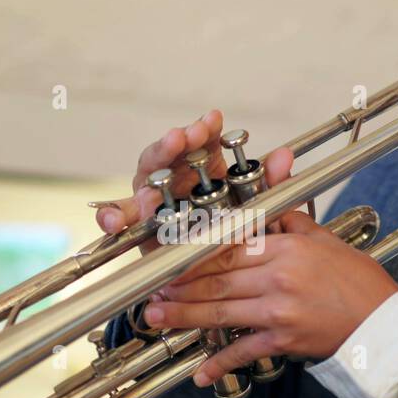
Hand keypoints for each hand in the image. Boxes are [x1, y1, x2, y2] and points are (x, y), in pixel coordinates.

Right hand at [93, 110, 288, 255]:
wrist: (211, 277)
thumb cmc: (230, 235)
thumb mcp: (254, 208)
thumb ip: (269, 182)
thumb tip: (285, 157)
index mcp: (200, 170)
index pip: (199, 142)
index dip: (204, 130)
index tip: (212, 121)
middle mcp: (174, 180)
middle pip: (166, 154)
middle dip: (173, 145)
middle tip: (184, 137)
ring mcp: (152, 200)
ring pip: (143, 180)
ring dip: (146, 177)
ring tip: (154, 174)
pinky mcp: (136, 225)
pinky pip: (118, 215)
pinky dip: (111, 215)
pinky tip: (112, 219)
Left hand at [143, 211, 397, 386]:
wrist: (383, 325)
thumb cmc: (357, 282)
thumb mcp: (324, 240)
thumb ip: (288, 220)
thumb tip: (264, 204)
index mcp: (285, 248)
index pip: (227, 247)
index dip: (192, 255)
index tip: (167, 259)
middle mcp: (278, 278)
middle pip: (215, 280)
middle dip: (177, 287)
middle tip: (150, 292)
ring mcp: (279, 312)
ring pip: (220, 312)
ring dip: (184, 317)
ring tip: (157, 319)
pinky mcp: (284, 341)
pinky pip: (243, 352)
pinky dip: (220, 363)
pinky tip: (199, 373)